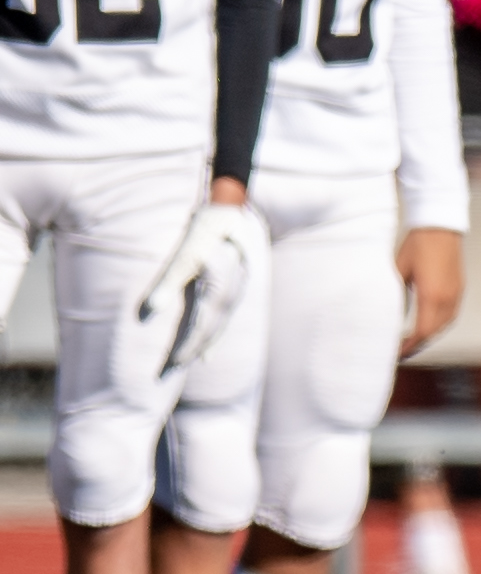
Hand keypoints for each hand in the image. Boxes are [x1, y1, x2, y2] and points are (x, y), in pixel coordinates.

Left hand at [139, 196, 268, 374]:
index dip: (188, 345)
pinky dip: (215, 333)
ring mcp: (238, 286)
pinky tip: (207, 350)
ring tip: (185, 363)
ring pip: (220, 322)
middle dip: (193, 349)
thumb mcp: (187, 248)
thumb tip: (149, 313)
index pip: (202, 323)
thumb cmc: (208, 222)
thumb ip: (169, 280)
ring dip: (204, 343)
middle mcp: (233, 290)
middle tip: (170, 371)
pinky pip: (225, 314)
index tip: (171, 365)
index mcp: (220, 284)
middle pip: (212, 327)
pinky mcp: (235, 282)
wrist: (233, 202)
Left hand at [398, 226, 463, 357]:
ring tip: (413, 339)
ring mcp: (456, 293)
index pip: (422, 332)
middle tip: (401, 350)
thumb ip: (394, 295)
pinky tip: (428, 322)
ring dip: (429, 334)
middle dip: (417, 344)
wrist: (440, 223)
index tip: (396, 352)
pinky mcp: (460, 287)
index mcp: (431, 295)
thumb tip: (385, 315)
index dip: (409, 346)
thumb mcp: (399, 270)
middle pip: (434, 332)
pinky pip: (451, 314)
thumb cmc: (418, 243)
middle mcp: (447, 297)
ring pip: (444, 325)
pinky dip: (439, 324)